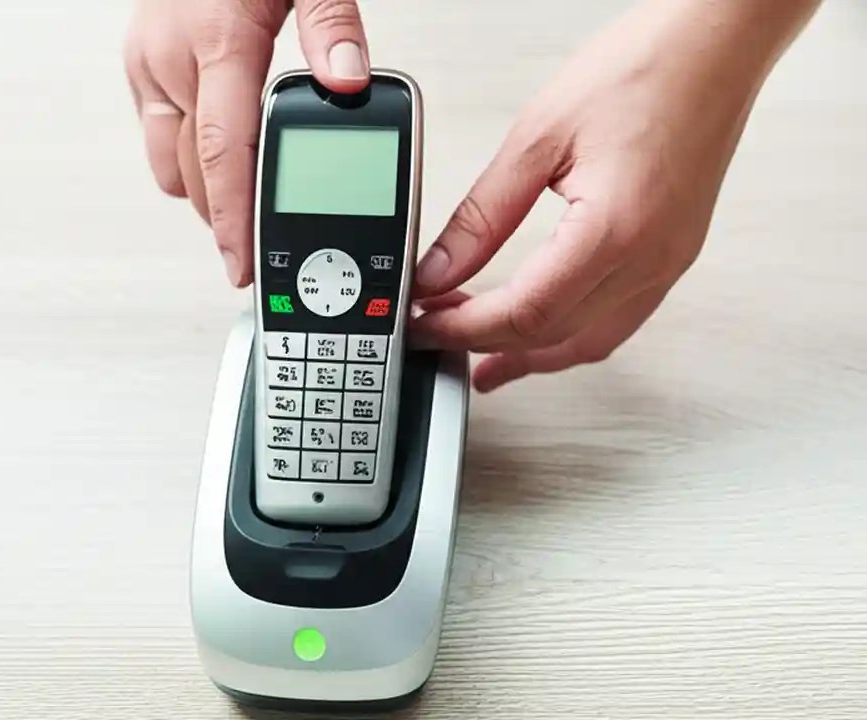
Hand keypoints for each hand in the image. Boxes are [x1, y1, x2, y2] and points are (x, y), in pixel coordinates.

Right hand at [123, 0, 370, 286]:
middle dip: (225, 217)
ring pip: (167, 163)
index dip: (233, 220)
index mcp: (216, 41)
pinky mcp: (139, 64)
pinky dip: (187, 156)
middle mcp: (169, 58)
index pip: (222, 154)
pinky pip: (157, 134)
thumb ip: (332, 28)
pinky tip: (219, 152)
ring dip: (203, 189)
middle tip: (260, 244)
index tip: (241, 266)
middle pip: (194, 173)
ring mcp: (146, 64)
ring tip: (243, 202)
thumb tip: (349, 87)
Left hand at [410, 0, 819, 391]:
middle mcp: (651, 259)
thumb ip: (482, 215)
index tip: (425, 323)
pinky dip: (572, 335)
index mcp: (614, 230)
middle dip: (487, 344)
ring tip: (484, 361)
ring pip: (591, 341)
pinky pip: (620, 319)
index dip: (465, 329)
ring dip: (532, 357)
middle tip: (437, 335)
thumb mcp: (537, 138)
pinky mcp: (675, 253)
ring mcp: (670, 262)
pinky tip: (544, 331)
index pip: (526, 313)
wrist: (716, 43)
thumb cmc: (644, 69)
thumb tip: (438, 268)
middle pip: (554, 336)